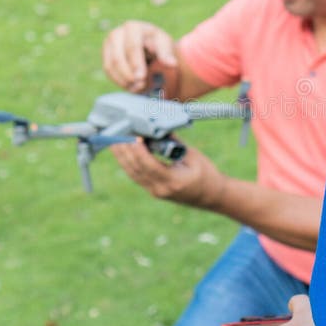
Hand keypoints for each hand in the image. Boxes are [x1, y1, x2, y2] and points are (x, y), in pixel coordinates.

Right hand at [102, 20, 177, 92]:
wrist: (149, 47)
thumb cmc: (158, 45)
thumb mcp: (166, 46)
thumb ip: (167, 54)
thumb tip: (172, 64)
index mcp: (133, 27)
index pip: (132, 46)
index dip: (136, 63)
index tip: (141, 77)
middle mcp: (117, 33)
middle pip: (117, 58)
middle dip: (129, 75)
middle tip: (140, 86)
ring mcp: (108, 44)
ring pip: (110, 66)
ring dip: (124, 80)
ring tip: (138, 88)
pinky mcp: (105, 55)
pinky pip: (108, 71)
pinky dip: (119, 81)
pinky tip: (131, 86)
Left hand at [110, 140, 225, 208]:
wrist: (212, 196)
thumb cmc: (207, 174)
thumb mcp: (194, 156)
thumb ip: (174, 144)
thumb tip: (158, 128)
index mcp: (173, 181)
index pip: (149, 165)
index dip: (139, 151)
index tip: (134, 136)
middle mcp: (161, 189)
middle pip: (136, 170)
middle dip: (125, 152)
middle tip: (116, 135)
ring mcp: (156, 192)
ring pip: (133, 174)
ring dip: (122, 158)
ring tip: (113, 142)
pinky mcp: (154, 190)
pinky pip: (137, 176)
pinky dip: (128, 164)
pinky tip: (123, 152)